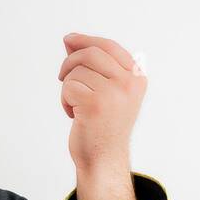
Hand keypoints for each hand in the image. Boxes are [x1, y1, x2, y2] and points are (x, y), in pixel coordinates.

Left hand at [58, 32, 144, 172]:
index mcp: (137, 77)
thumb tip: (70, 40)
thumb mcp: (105, 90)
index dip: (86, 41)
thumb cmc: (102, 125)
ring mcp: (113, 93)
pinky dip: (65, 100)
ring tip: (76, 105)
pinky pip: (68, 87)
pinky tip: (74, 114)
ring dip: (68, 87)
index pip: (109, 47)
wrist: (103, 158)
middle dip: (70, 62)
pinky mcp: (95, 104)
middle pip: (91, 53)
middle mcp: (129, 83)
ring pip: (77, 71)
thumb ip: (93, 66)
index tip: (69, 40)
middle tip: (62, 77)